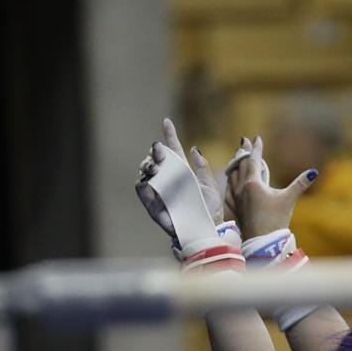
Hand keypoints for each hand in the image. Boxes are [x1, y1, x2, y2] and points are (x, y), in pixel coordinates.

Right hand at [136, 118, 232, 242]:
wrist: (206, 228)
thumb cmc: (210, 210)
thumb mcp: (210, 185)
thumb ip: (202, 167)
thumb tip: (194, 149)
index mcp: (183, 173)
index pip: (174, 150)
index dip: (170, 135)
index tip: (167, 122)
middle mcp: (170, 180)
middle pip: (156, 159)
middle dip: (156, 152)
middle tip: (160, 151)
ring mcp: (160, 191)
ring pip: (146, 171)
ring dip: (148, 164)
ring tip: (155, 166)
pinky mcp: (153, 205)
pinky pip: (142, 191)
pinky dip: (142, 183)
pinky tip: (146, 178)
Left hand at [228, 135, 316, 238]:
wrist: (262, 243)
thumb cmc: (276, 221)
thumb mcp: (289, 200)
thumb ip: (300, 184)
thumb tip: (314, 172)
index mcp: (253, 183)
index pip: (254, 160)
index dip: (256, 148)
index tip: (258, 138)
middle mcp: (241, 188)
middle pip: (240, 164)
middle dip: (244, 151)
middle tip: (245, 141)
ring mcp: (235, 198)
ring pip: (232, 175)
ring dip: (236, 163)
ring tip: (238, 157)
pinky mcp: (234, 208)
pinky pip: (229, 188)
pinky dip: (230, 179)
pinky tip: (231, 180)